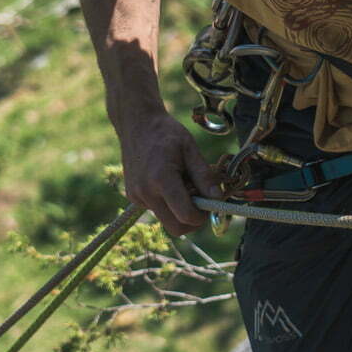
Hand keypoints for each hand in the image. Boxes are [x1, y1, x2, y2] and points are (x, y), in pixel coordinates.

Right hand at [120, 112, 217, 237]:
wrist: (136, 123)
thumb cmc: (166, 133)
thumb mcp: (190, 149)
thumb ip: (204, 176)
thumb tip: (218, 199)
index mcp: (161, 179)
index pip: (185, 216)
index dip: (202, 216)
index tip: (210, 204)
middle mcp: (145, 192)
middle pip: (175, 228)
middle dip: (192, 219)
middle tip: (201, 199)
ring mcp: (137, 197)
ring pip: (166, 220)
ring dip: (180, 210)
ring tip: (183, 182)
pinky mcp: (133, 197)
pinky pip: (157, 210)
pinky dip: (168, 202)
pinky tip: (169, 181)